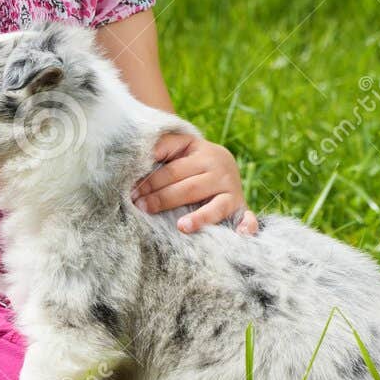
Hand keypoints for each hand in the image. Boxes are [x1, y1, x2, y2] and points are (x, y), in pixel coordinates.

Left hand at [132, 132, 258, 234]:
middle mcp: (219, 168)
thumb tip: (138, 153)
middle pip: (188, 188)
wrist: (223, 162)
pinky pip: (245, 217)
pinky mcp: (240, 206)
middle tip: (141, 209)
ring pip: (214, 205)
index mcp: (201, 151)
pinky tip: (241, 234)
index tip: (132, 193)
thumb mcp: (179, 147)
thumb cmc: (190, 159)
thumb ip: (161, 146)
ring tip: (181, 227)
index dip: (151, 181)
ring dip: (198, 217)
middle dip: (162, 199)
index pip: (173, 170)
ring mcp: (231, 188)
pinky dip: (247, 225)